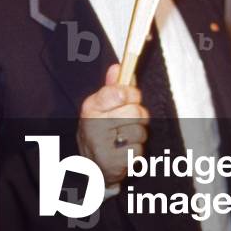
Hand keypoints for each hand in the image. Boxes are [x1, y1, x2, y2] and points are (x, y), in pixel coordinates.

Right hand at [77, 64, 148, 184]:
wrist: (90, 164)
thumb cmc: (101, 131)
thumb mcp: (102, 107)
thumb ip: (113, 87)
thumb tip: (118, 66)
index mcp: (91, 105)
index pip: (122, 92)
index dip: (133, 95)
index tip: (130, 99)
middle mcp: (93, 123)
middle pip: (136, 112)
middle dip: (139, 118)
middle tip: (129, 122)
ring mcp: (100, 144)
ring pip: (140, 132)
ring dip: (138, 137)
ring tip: (124, 139)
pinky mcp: (110, 162)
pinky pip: (138, 151)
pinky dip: (135, 153)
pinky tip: (123, 152)